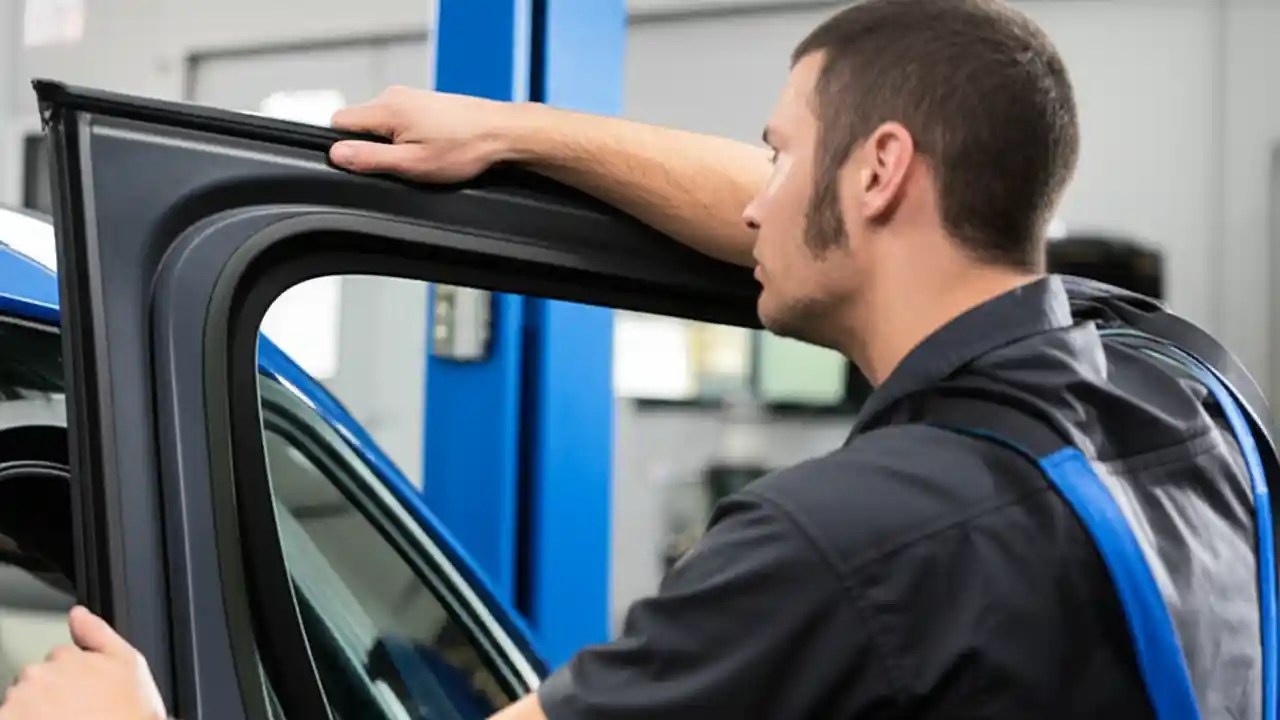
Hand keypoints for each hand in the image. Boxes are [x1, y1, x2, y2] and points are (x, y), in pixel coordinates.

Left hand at [0, 606, 166, 719]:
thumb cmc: (128, 713)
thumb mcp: (129, 663)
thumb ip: (98, 632)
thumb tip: (78, 613)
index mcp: (64, 656)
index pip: (59, 659)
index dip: (75, 676)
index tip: (87, 691)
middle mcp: (37, 676)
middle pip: (36, 681)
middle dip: (51, 694)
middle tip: (78, 711)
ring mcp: (19, 703)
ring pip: (20, 703)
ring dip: (35, 712)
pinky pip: (10, 717)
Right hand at [329, 86, 526, 182]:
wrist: (503, 133)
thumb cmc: (466, 148)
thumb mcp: (412, 163)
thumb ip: (370, 158)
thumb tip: (336, 154)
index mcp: (387, 108)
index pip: (338, 123)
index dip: (346, 148)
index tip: (367, 163)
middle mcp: (395, 96)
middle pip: (360, 124)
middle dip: (373, 148)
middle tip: (403, 164)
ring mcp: (411, 98)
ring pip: (382, 124)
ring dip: (394, 144)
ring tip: (423, 156)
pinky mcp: (425, 103)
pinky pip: (401, 122)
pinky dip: (410, 138)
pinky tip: (432, 148)